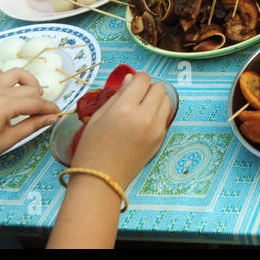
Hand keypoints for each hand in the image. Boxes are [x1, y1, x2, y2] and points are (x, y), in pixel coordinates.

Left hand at [0, 67, 59, 176]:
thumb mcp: (8, 140)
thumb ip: (32, 126)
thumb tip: (52, 118)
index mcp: (5, 105)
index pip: (36, 103)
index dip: (50, 108)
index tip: (57, 114)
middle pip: (27, 88)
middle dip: (40, 99)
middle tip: (43, 112)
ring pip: (11, 74)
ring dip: (25, 81)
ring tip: (29, 93)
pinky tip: (2, 82)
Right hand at [71, 72, 171, 186]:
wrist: (101, 180)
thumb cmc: (92, 148)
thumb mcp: (98, 117)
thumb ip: (117, 95)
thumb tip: (131, 79)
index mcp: (125, 109)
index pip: (142, 79)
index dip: (136, 79)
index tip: (130, 85)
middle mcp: (145, 118)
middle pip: (160, 87)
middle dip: (148, 88)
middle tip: (135, 97)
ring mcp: (156, 130)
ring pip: (167, 100)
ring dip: (156, 99)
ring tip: (140, 109)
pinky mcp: (161, 139)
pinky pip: (165, 117)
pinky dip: (157, 114)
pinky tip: (142, 123)